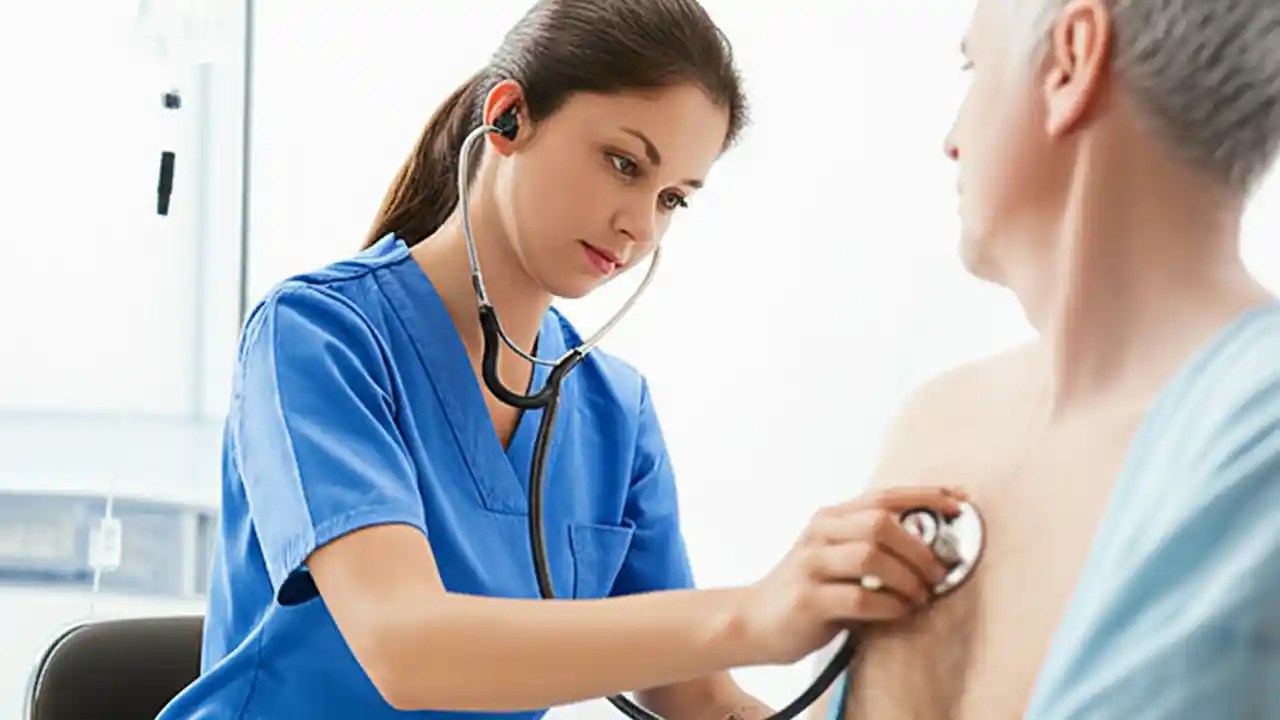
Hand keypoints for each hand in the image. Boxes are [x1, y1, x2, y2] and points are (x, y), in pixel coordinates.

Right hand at [733, 486, 966, 665]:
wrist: (753, 620)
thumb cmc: (807, 590)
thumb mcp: (836, 558)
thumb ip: (872, 546)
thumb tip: (933, 549)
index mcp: (830, 518)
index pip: (883, 496)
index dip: (925, 497)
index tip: (960, 502)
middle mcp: (819, 534)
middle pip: (880, 523)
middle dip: (919, 548)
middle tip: (939, 573)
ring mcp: (810, 565)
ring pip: (871, 556)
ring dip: (907, 578)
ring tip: (921, 596)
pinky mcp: (808, 600)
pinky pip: (860, 598)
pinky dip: (891, 606)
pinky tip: (900, 612)